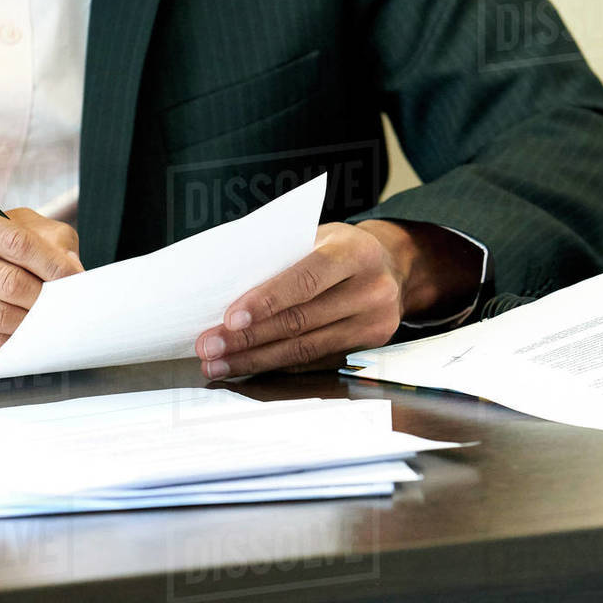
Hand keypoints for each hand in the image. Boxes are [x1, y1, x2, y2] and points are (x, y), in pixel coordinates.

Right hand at [0, 196, 82, 362]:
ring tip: (45, 318)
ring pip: (0, 315)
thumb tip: (72, 267)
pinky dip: (11, 338)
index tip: (75, 278)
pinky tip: (19, 332)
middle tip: (64, 303)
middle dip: (45, 296)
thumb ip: (38, 236)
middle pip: (10, 281)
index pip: (17, 241)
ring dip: (31, 321)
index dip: (54, 263)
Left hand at [195, 219, 482, 378]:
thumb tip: (225, 287)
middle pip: (300, 321)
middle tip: (209, 346)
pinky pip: (316, 359)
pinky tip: (249, 365)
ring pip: (305, 348)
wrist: (393, 265)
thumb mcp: (318, 236)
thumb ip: (282, 256)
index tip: (229, 319)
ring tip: (219, 362)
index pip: (305, 280)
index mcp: (354, 252)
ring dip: (256, 359)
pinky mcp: (371, 345)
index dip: (266, 301)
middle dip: (247, 337)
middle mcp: (371, 288)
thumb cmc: (341, 247)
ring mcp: (375, 321)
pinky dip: (278, 365)